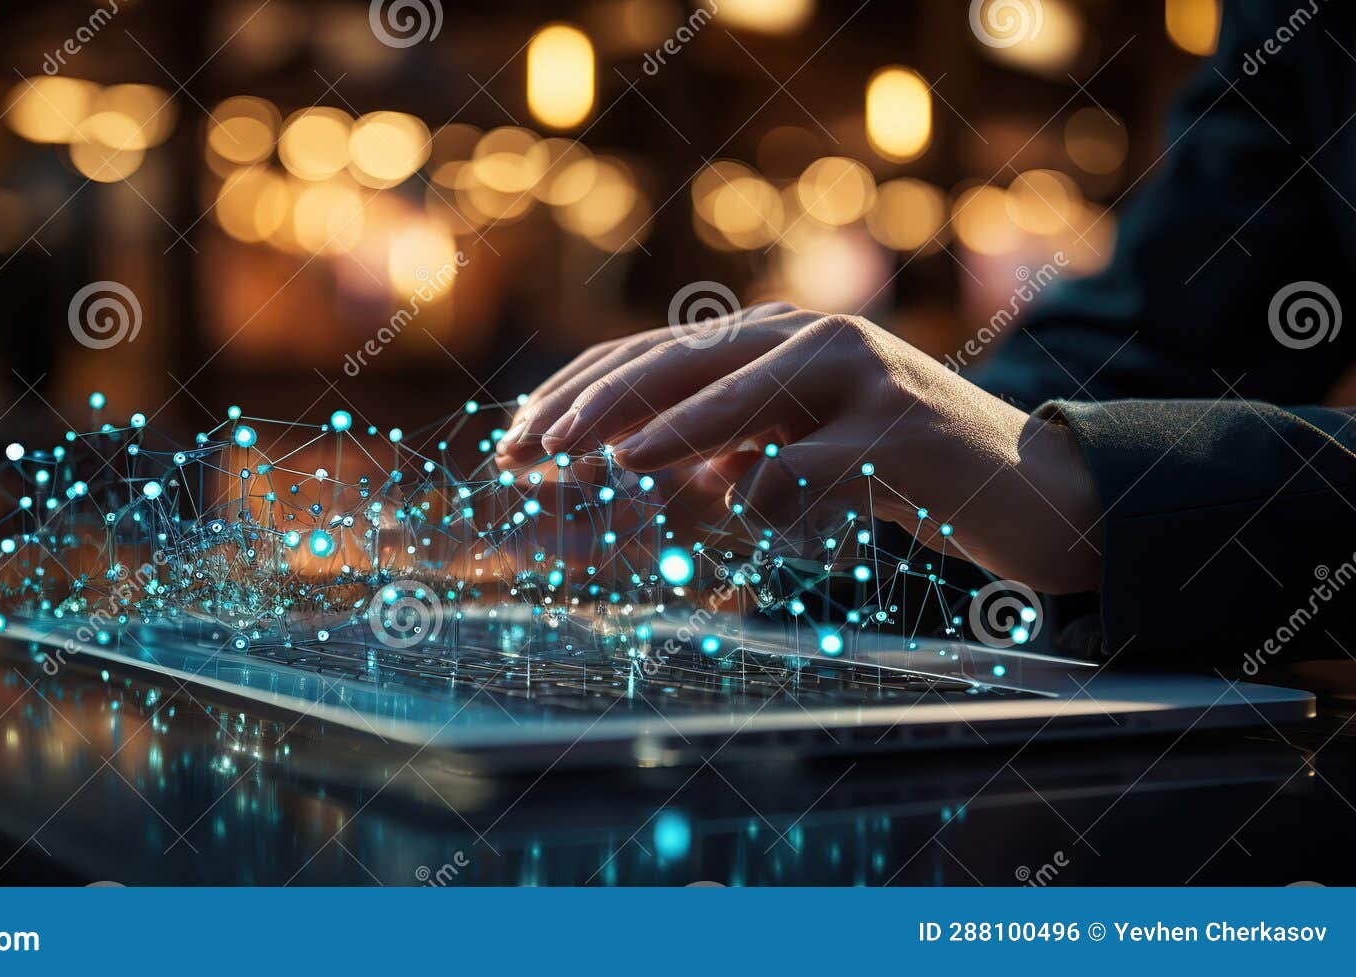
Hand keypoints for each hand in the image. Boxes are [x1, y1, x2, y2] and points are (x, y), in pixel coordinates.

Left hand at [496, 304, 1103, 593]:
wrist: (1021, 486)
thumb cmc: (890, 467)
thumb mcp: (795, 445)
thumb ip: (727, 439)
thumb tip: (641, 456)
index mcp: (772, 338)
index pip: (649, 356)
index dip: (576, 394)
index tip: (516, 441)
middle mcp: (809, 338)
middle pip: (678, 364)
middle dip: (595, 408)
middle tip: (532, 451)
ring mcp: (859, 376)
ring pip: (740, 397)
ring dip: (669, 431)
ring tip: (610, 462)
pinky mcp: (899, 429)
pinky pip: (808, 468)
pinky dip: (769, 499)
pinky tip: (758, 516)